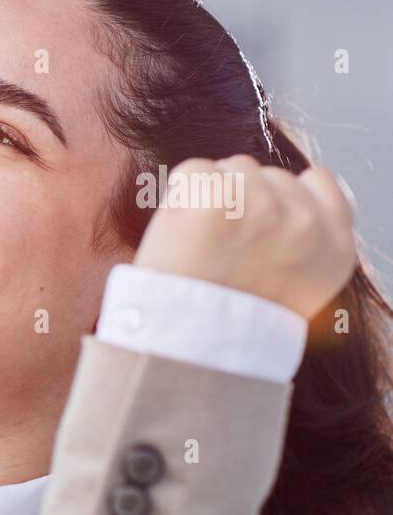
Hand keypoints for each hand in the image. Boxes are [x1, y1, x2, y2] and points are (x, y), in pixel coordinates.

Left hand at [134, 155, 355, 318]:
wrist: (187, 346)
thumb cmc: (230, 321)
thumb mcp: (297, 288)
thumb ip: (307, 240)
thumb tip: (303, 193)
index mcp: (335, 246)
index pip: (318, 181)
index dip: (280, 196)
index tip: (256, 226)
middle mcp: (306, 223)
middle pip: (267, 174)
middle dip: (242, 201)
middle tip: (221, 251)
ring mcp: (263, 207)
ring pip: (233, 169)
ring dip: (212, 196)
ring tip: (202, 246)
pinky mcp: (216, 199)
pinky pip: (194, 172)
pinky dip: (180, 196)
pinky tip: (182, 234)